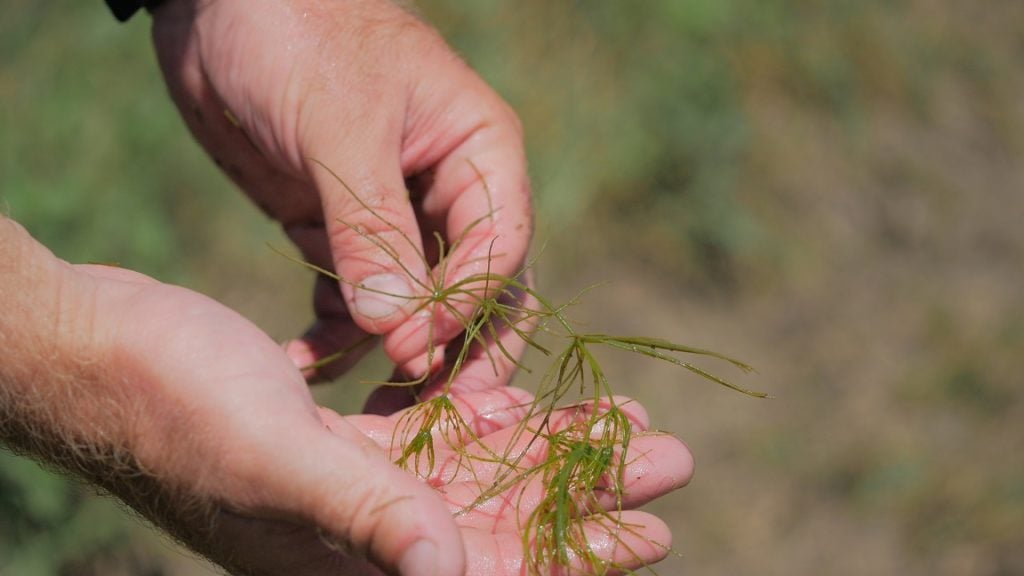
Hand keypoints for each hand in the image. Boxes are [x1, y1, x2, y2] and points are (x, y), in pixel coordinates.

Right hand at [0, 220, 690, 575]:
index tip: (653, 530)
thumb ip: (367, 516)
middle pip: (503, 516)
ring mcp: (353, 477)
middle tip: (671, 457)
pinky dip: (483, 404)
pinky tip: (526, 387)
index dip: (575, 554)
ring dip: (550, 443)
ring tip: (623, 421)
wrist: (97, 351)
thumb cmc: (171, 406)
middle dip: (588, 490)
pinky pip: (433, 424)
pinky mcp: (341, 430)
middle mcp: (360, 526)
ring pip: (479, 466)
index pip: (488, 569)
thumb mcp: (274, 462)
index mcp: (348, 553)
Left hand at [150, 0, 532, 392]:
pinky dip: (338, 333)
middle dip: (452, 352)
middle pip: (476, 292)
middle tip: (422, 414)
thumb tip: (397, 330)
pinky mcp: (342, 232)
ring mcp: (395, 216)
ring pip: (417, 308)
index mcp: (479, 152)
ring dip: (389, 354)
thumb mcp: (338, 126)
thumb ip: (370, 227)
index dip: (466, 307)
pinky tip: (306, 358)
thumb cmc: (295, 34)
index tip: (415, 348)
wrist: (217, 8)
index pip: (500, 248)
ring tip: (353, 399)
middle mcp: (448, 192)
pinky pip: (357, 299)